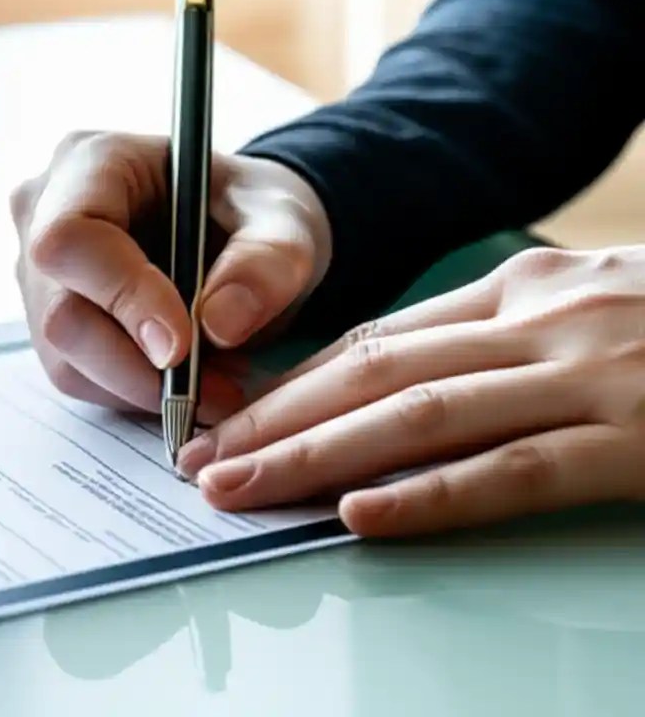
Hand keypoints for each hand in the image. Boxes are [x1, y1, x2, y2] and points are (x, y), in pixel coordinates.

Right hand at [11, 132, 331, 422]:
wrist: (234, 233)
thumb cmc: (250, 210)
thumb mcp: (285, 220)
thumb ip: (267, 262)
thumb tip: (220, 324)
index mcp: (91, 161)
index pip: (71, 238)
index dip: (121, 297)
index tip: (183, 346)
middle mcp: (43, 214)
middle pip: (61, 313)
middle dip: (139, 365)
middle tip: (212, 388)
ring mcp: (38, 274)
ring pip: (67, 358)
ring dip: (143, 387)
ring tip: (215, 382)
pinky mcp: (50, 323)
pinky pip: (78, 377)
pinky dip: (134, 393)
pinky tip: (184, 378)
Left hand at [177, 246, 644, 536]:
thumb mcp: (586, 312)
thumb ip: (497, 339)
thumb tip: (392, 387)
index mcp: (526, 287)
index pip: (376, 341)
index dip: (292, 385)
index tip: (230, 419)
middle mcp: (544, 321)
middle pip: (374, 375)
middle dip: (276, 420)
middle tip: (202, 462)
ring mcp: (590, 378)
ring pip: (419, 419)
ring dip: (315, 456)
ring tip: (242, 489)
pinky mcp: (636, 443)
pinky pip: (513, 474)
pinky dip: (430, 498)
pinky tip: (361, 516)